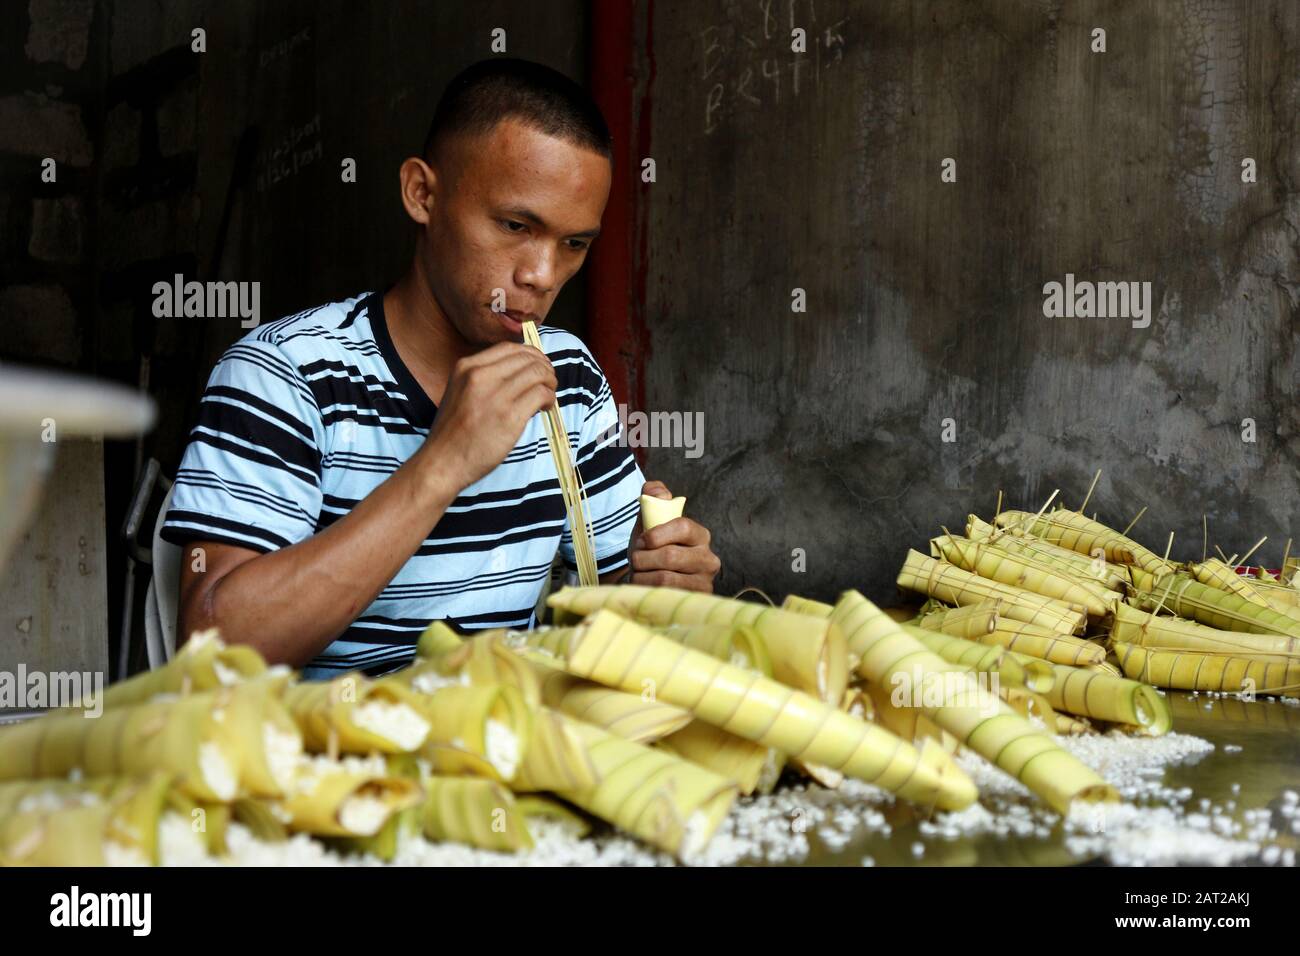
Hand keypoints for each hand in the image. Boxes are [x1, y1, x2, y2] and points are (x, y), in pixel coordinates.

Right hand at [420, 342, 556, 491]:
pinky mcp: (509, 416)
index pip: (509, 348)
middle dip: (544, 367)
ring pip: (538, 373)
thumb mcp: (460, 392)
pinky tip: (545, 408)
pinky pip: (541, 394)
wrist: (442, 462)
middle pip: (527, 358)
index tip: (538, 366)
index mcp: (466, 367)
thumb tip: (519, 371)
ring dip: (549, 382)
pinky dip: (549, 398)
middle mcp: (480, 375)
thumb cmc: (453, 433)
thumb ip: (483, 378)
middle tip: (548, 381)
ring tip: (548, 395)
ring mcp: (495, 395)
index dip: (530, 355)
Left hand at [626, 481, 720, 591]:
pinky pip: (663, 596)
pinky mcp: (694, 602)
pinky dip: (646, 590)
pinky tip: (645, 587)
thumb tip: (660, 492)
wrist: (647, 582)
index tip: (641, 541)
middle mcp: (708, 559)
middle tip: (636, 560)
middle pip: (671, 556)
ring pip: (665, 578)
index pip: (684, 527)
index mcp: (700, 535)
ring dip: (643, 575)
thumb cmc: (649, 550)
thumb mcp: (647, 523)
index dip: (657, 534)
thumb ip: (652, 498)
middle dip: (644, 558)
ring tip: (640, 573)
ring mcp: (704, 583)